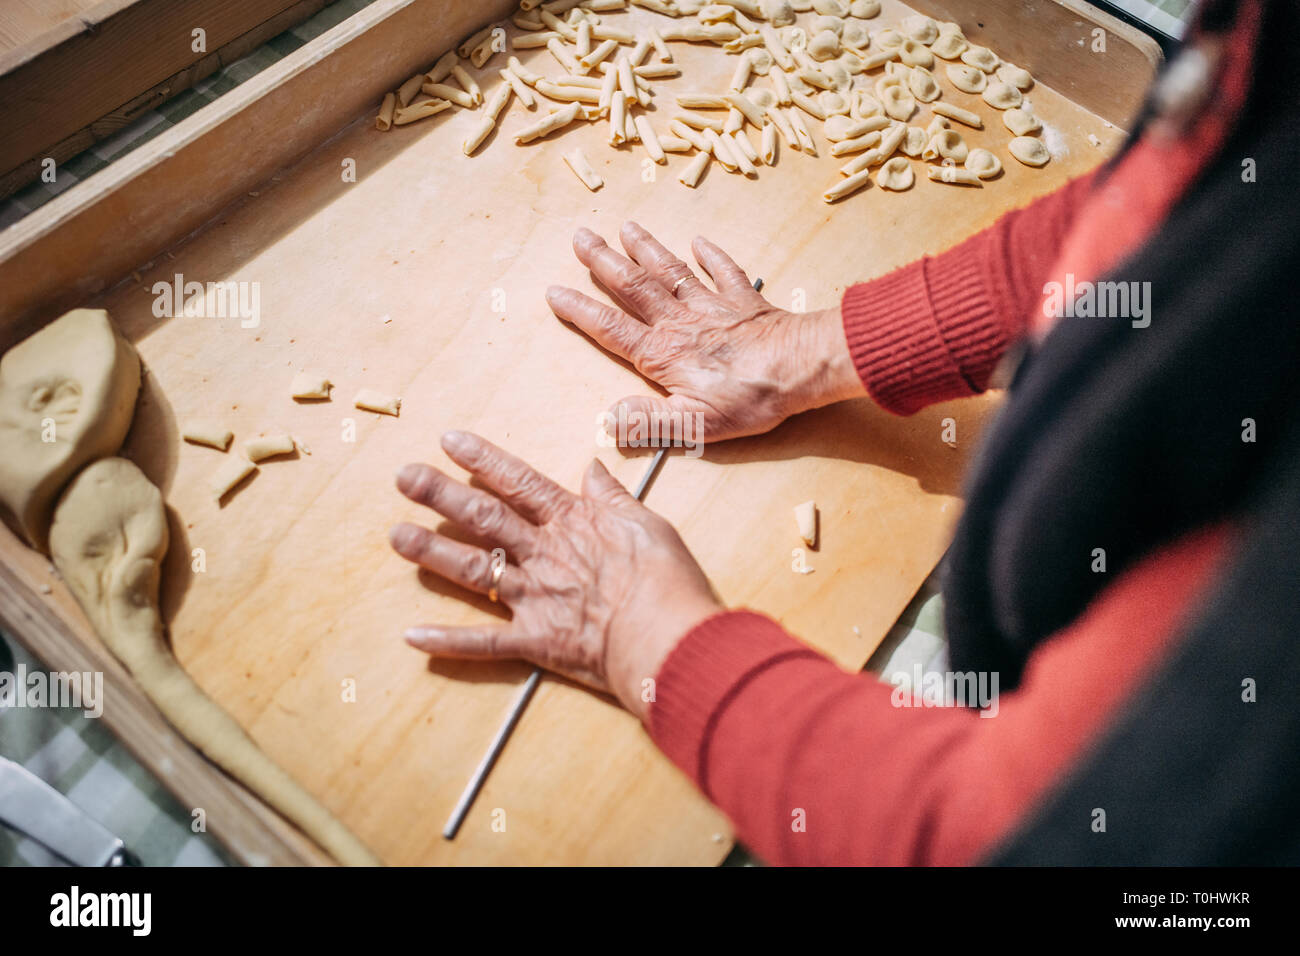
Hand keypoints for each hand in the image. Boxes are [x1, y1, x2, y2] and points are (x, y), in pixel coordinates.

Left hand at [388, 431, 722, 720]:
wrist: (669, 637)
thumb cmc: (666, 580)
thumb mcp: (647, 523)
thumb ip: (613, 497)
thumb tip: (592, 467)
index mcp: (573, 522)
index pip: (519, 481)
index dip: (482, 459)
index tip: (449, 440)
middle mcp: (545, 554)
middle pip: (484, 517)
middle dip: (441, 494)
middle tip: (403, 476)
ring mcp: (535, 597)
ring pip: (474, 570)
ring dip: (432, 552)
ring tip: (396, 535)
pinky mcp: (535, 641)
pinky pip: (484, 643)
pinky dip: (448, 641)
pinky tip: (411, 636)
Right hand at [545, 221, 864, 444]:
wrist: (802, 366)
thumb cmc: (752, 398)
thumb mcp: (695, 425)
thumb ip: (649, 422)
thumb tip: (609, 421)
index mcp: (664, 354)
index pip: (611, 329)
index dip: (580, 311)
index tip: (555, 291)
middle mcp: (681, 323)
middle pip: (634, 287)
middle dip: (603, 262)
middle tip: (579, 236)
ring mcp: (712, 307)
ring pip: (670, 271)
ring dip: (645, 248)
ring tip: (625, 227)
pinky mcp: (744, 302)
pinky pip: (723, 272)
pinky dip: (710, 255)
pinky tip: (699, 241)